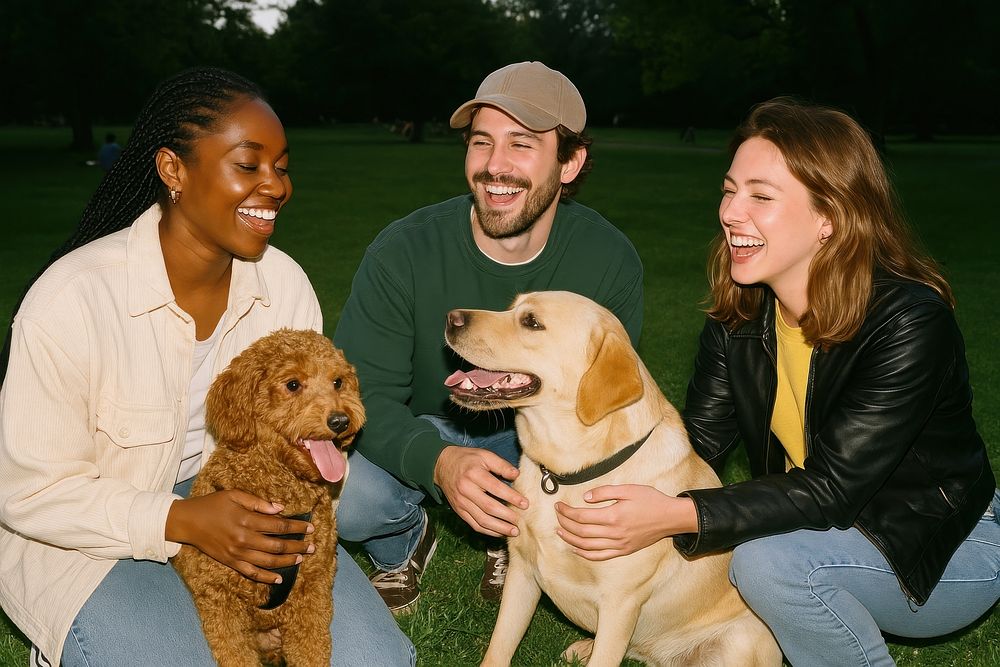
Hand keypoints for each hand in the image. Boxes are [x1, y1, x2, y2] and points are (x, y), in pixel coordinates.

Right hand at [166, 489, 314, 582]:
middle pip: (277, 545)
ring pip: (268, 561)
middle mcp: (244, 539)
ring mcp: (237, 553)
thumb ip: (258, 502)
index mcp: (247, 520)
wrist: (188, 522)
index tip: (310, 527)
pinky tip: (280, 579)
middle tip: (312, 546)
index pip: (279, 526)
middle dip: (298, 546)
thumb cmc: (212, 504)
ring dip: (287, 561)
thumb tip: (280, 509)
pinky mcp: (231, 563)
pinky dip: (266, 577)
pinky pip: (251, 573)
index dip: (297, 527)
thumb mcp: (234, 495)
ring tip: (301, 559)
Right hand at [433, 445, 527, 537]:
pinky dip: (489, 531)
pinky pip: (474, 525)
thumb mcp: (484, 455)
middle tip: (521, 520)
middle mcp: (466, 490)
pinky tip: (500, 532)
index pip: (496, 488)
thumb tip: (516, 475)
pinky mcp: (459, 511)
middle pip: (489, 507)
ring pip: (482, 520)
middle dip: (507, 516)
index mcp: (474, 474)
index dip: (511, 497)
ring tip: (514, 531)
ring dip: (499, 528)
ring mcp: (461, 502)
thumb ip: (501, 465)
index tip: (525, 504)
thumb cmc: (467, 459)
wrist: (442, 465)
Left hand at [554, 485, 696, 560]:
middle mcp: (614, 533)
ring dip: (570, 540)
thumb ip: (605, 492)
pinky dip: (585, 554)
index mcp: (614, 516)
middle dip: (565, 524)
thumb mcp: (628, 489)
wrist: (670, 518)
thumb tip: (585, 497)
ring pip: (588, 546)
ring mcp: (619, 544)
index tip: (559, 506)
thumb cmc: (650, 500)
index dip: (567, 512)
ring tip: (560, 532)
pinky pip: (600, 556)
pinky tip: (576, 549)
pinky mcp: (624, 550)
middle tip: (557, 516)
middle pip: (581, 532)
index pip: (582, 516)